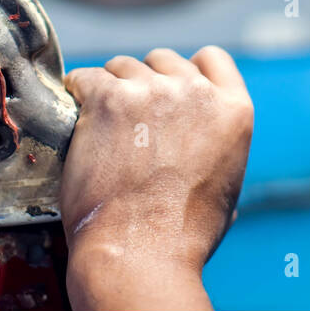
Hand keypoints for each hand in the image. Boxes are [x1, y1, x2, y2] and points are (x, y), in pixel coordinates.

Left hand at [60, 46, 253, 310]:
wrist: (141, 252)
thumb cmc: (182, 235)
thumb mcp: (226, 187)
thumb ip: (216, 148)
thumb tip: (201, 154)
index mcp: (233, 110)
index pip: (210, 59)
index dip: (185, 72)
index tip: (167, 90)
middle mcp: (195, 91)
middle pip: (161, 60)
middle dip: (144, 83)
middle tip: (128, 121)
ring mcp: (151, 90)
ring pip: (121, 67)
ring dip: (110, 91)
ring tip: (100, 131)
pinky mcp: (108, 97)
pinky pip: (84, 77)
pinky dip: (77, 94)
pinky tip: (76, 121)